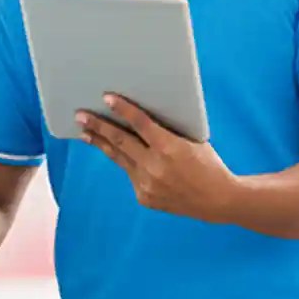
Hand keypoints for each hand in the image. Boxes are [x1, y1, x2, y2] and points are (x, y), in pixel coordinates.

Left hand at [77, 94, 238, 222]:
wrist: (217, 200)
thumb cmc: (208, 163)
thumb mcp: (193, 141)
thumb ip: (167, 131)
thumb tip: (140, 116)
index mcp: (170, 148)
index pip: (140, 123)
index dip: (122, 109)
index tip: (106, 97)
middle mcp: (155, 167)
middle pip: (120, 141)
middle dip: (98, 126)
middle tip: (80, 114)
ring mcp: (147, 184)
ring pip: (118, 158)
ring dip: (101, 143)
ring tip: (85, 132)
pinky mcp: (144, 197)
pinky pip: (130, 174)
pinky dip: (125, 162)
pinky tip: (116, 153)